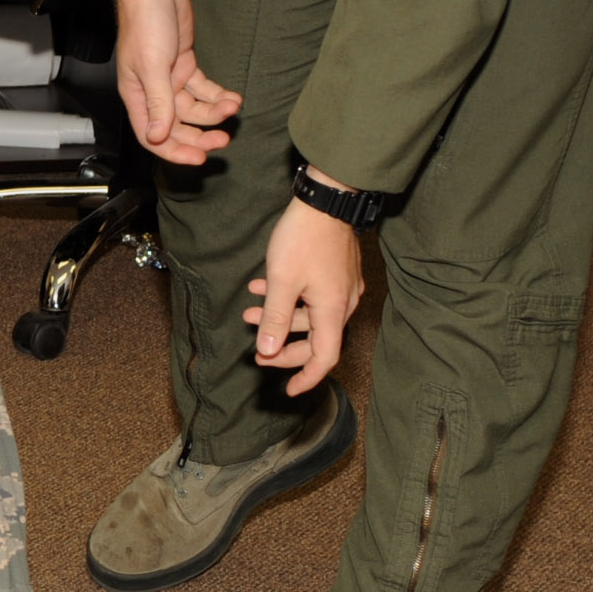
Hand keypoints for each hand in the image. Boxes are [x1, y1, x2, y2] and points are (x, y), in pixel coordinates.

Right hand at [103, 0, 240, 165]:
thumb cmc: (144, 23)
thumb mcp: (152, 66)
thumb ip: (158, 103)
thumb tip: (156, 137)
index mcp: (137, 95)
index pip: (152, 135)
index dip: (174, 150)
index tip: (199, 158)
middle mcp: (152, 91)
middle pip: (176, 125)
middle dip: (200, 135)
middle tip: (223, 140)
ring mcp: (169, 79)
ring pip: (193, 108)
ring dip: (214, 111)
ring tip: (233, 107)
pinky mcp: (184, 65)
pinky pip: (202, 89)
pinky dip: (217, 95)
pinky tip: (232, 97)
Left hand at [243, 189, 364, 395]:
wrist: (326, 200)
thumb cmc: (303, 239)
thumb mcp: (282, 281)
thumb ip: (274, 317)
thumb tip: (268, 350)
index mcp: (333, 311)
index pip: (324, 358)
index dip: (307, 377)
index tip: (290, 391)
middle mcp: (344, 303)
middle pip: (316, 340)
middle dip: (283, 346)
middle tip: (256, 351)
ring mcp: (344, 288)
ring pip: (311, 315)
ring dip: (280, 316)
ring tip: (249, 310)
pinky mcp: (338, 273)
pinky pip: (314, 297)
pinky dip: (290, 298)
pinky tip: (262, 286)